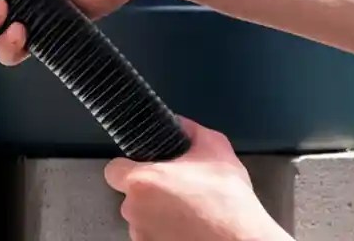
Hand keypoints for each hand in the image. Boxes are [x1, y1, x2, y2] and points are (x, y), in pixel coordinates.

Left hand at [105, 118, 288, 240]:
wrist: (240, 240)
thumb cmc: (227, 202)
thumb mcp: (215, 148)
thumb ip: (190, 130)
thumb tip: (180, 124)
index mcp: (143, 181)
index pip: (113, 169)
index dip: (128, 166)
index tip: (144, 167)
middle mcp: (135, 211)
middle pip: (131, 195)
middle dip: (149, 192)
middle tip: (176, 189)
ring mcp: (141, 235)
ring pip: (142, 218)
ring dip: (157, 214)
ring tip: (187, 210)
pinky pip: (152, 236)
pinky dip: (165, 232)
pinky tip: (188, 226)